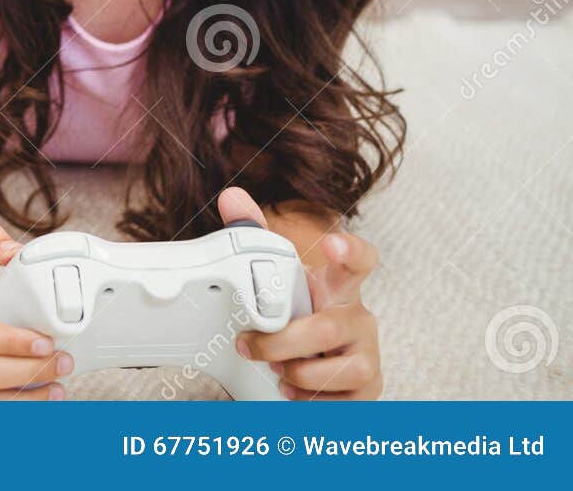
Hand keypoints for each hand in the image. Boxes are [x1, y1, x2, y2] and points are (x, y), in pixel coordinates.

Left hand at [221, 187, 383, 399]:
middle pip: (328, 327)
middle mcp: (358, 318)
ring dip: (295, 373)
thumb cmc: (297, 315)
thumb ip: (253, 235)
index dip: (350, 250)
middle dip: (282, 341)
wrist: (312, 362)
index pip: (360, 261)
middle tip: (250, 345)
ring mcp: (367, 355)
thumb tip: (232, 197)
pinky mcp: (367, 391)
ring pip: (336, 368)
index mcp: (337, 286)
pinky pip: (340, 401)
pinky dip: (306, 400)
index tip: (330, 244)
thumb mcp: (277, 279)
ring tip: (276, 370)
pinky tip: (290, 391)